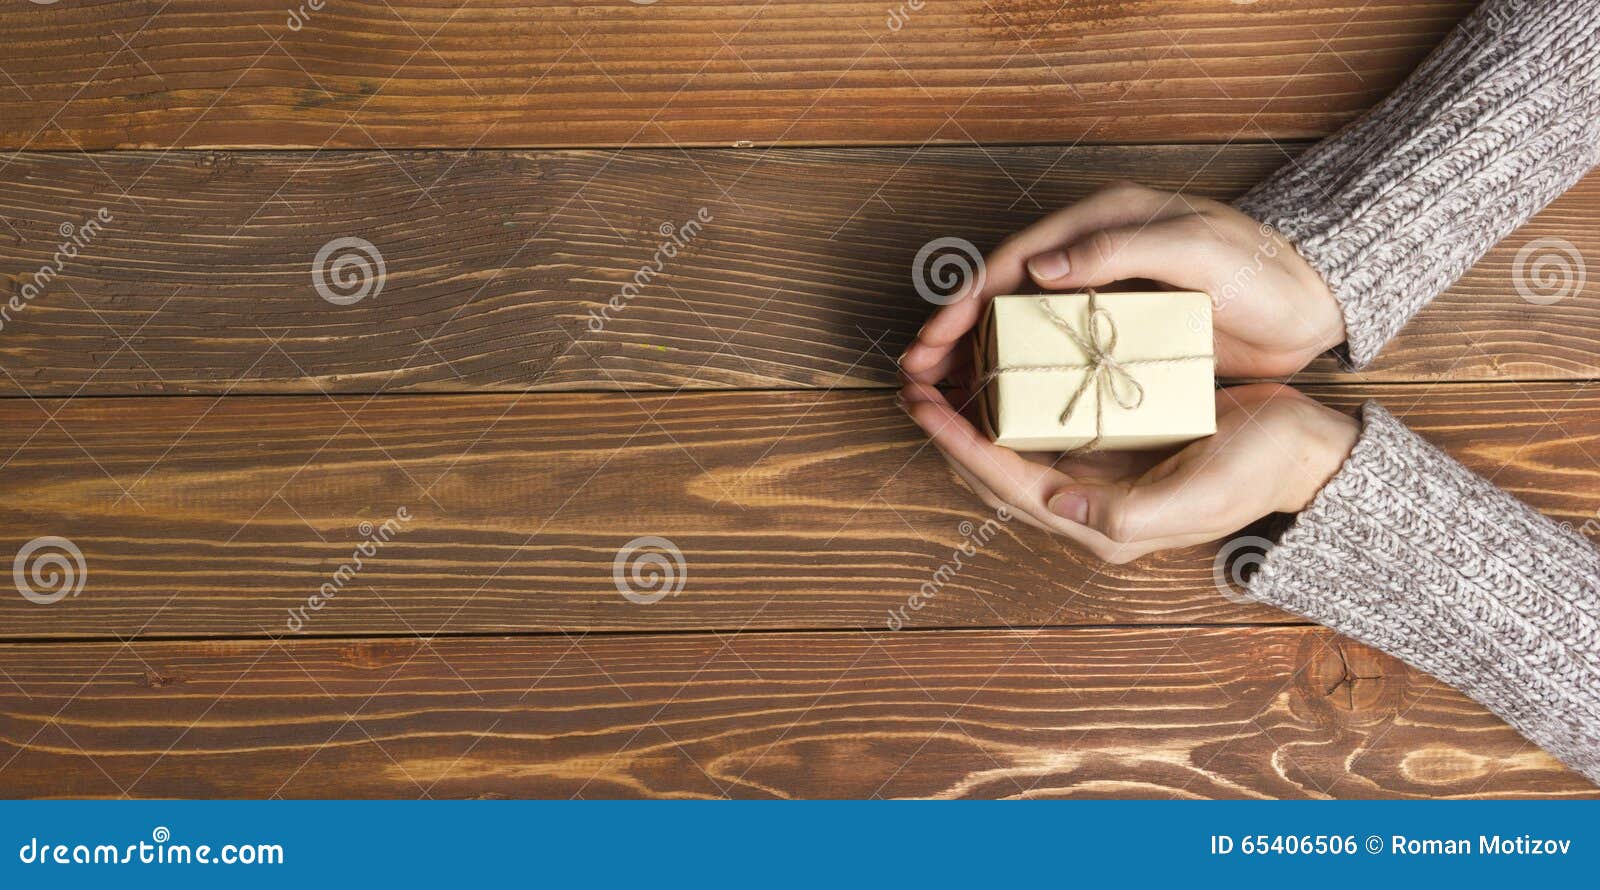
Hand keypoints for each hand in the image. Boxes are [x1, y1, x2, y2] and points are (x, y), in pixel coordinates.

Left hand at [898, 382, 1359, 563]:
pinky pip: (1038, 429)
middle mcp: (1088, 505)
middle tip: (912, 385)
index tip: (925, 407)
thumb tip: (1060, 504)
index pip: (1009, 486)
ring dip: (968, 418)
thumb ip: (1127, 513)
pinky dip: (1005, 404)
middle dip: (949, 432)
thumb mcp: (1200, 494)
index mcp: (1101, 522)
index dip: (961, 447)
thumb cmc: (1260, 469)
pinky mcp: (1106, 448)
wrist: (1304, 451)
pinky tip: (990, 372)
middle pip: (994, 474)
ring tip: (933, 378)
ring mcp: (1094, 477)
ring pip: (1009, 451)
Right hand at [899, 181, 1345, 381]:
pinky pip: (1054, 354)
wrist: (1313, 303)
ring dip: (977, 361)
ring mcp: (1103, 296)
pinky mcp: (1120, 332)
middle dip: (954, 335)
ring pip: (1021, 329)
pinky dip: (1018, 377)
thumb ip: (1118, 251)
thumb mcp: (1194, 250)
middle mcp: (1093, 257)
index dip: (968, 298)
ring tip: (937, 395)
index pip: (1015, 259)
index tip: (934, 335)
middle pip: (1004, 295)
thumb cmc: (1261, 271)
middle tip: (915, 374)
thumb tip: (1039, 265)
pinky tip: (995, 406)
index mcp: (1102, 225)